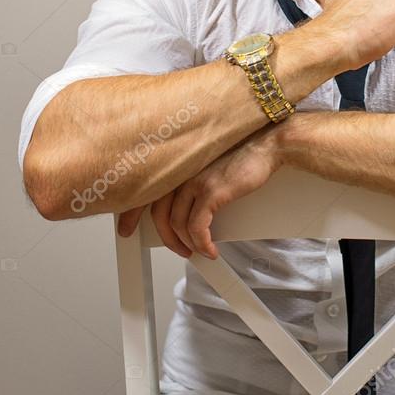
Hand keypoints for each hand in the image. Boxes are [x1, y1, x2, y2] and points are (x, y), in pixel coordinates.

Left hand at [116, 124, 280, 258]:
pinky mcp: (211, 191)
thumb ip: (191, 180)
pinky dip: (202, 243)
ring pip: (177, 224)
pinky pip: (197, 227)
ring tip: (198, 251)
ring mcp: (195, 180)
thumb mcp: (208, 165)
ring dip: (187, 244)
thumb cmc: (242, 154)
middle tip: (175, 249)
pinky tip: (209, 249)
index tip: (127, 228)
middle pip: (158, 212)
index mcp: (177, 163)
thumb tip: (184, 207)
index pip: (144, 191)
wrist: (267, 144)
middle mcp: (181, 171)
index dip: (131, 213)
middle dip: (164, 237)